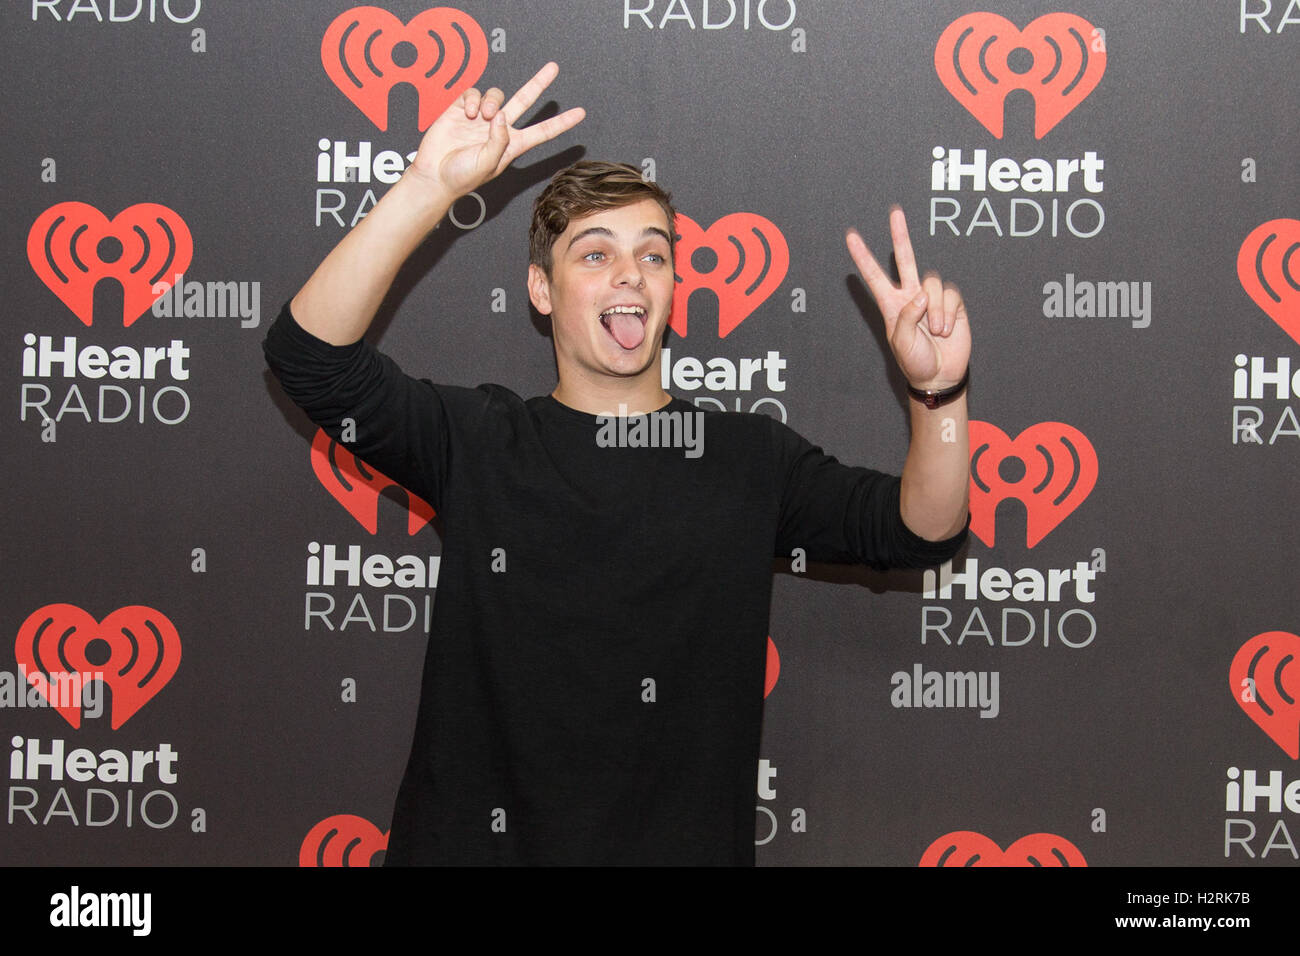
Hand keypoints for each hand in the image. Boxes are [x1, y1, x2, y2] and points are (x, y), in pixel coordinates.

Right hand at [408, 62, 584, 198]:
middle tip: (554, 68)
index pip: (542, 131)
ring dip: (491, 101)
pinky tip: (466, 113)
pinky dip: (471, 99)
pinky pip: (473, 92)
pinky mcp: (461, 108)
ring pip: (496, 95)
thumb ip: (498, 140)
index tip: (580, 113)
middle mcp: (499, 128)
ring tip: (481, 115)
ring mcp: (481, 117)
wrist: (433, 174)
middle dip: (538, 83)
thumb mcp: (487, 165)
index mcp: (511, 145)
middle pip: (524, 100)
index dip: (561, 123)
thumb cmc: (461, 177)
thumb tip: (501, 115)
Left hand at [846, 208, 970, 390]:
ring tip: (935, 330)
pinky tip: (946, 329)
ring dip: (934, 309)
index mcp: (892, 304)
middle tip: (895, 212)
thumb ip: (908, 315)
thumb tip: (921, 293)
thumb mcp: (902, 341)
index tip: (851, 237)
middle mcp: (911, 296)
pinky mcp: (951, 303)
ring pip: (932, 282)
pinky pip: (950, 294)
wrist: (940, 375)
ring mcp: (931, 298)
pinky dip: (947, 312)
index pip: (875, 275)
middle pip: (905, 259)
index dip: (863, 257)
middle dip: (900, 235)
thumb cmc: (915, 361)